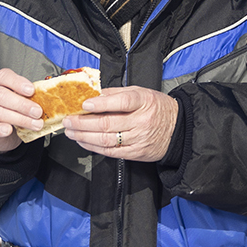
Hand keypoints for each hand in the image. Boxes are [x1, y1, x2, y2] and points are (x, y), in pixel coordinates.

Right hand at [0, 68, 46, 151]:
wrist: (1, 129)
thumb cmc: (13, 109)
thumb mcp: (20, 98)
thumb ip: (30, 96)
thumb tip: (47, 97)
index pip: (3, 77)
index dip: (17, 82)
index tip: (31, 90)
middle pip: (0, 95)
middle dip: (22, 104)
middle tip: (38, 111)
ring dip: (20, 119)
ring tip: (35, 124)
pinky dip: (0, 129)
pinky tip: (9, 129)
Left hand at [63, 86, 179, 162]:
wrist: (178, 129)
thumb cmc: (157, 108)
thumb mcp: (141, 92)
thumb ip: (116, 93)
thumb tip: (93, 95)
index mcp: (144, 101)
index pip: (122, 102)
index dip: (102, 104)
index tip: (85, 104)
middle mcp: (142, 121)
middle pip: (108, 123)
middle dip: (83, 123)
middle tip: (68, 121)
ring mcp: (139, 139)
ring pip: (106, 140)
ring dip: (84, 136)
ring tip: (71, 132)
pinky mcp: (137, 153)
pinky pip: (112, 152)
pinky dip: (94, 147)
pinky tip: (83, 142)